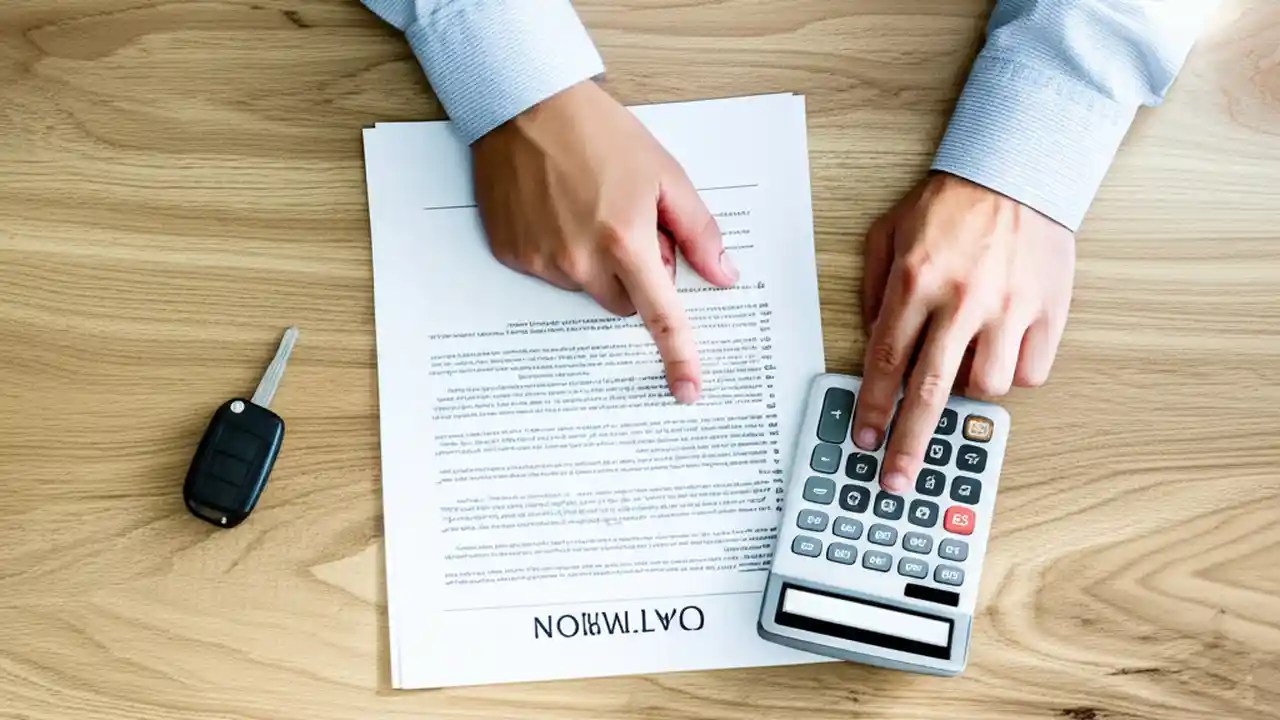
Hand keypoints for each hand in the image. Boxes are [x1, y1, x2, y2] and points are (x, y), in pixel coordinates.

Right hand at [472, 81, 737, 403]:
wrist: (525, 105)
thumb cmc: (597, 133)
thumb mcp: (664, 175)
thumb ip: (698, 231)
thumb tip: (722, 274)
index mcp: (624, 241)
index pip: (659, 314)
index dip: (678, 355)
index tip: (687, 390)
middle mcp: (579, 260)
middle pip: (622, 301)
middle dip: (633, 275)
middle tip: (627, 224)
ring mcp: (540, 261)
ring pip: (585, 286)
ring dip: (594, 260)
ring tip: (586, 204)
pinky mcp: (512, 254)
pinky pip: (549, 270)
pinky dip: (559, 249)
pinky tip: (555, 207)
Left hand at [853, 172, 1074, 492]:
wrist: (1019, 168)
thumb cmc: (949, 203)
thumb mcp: (888, 232)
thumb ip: (873, 289)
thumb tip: (872, 342)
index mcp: (914, 280)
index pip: (885, 362)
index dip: (873, 408)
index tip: (864, 440)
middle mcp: (961, 299)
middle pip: (931, 390)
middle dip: (909, 443)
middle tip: (896, 480)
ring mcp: (1009, 307)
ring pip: (987, 386)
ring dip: (970, 390)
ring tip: (964, 366)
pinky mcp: (1049, 309)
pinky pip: (1030, 371)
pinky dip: (1014, 373)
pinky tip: (1001, 352)